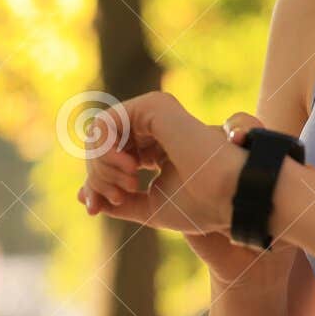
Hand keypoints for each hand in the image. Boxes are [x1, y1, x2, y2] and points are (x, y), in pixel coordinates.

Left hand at [75, 91, 242, 235]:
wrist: (230, 194)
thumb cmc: (200, 204)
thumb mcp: (148, 207)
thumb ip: (119, 201)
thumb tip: (84, 198)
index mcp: (155, 148)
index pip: (109, 158)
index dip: (96, 183)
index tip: (95, 208)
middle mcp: (154, 127)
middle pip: (100, 145)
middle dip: (96, 175)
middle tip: (119, 196)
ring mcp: (154, 114)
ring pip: (100, 132)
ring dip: (100, 164)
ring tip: (127, 185)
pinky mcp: (154, 106)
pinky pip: (106, 122)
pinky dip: (105, 149)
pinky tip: (128, 168)